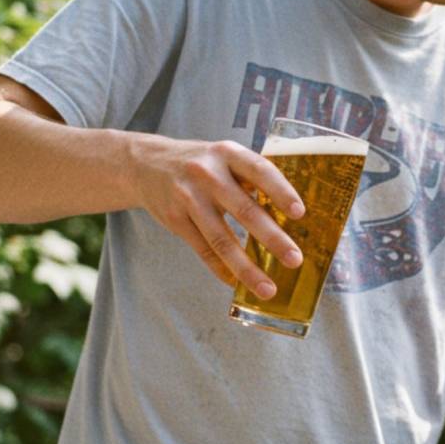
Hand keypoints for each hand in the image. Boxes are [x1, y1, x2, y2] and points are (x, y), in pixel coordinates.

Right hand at [127, 136, 304, 298]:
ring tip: (268, 289)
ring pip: (222, 239)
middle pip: (244, 211)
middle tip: (295, 260)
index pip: (260, 171)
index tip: (299, 213)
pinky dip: (221, 269)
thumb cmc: (200, 163)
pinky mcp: (174, 219)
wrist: (145, 164)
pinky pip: (203, 249)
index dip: (281, 192)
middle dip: (273, 239)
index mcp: (227, 154)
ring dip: (247, 268)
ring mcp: (189, 197)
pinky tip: (236, 283)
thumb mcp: (224, 156)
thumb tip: (291, 211)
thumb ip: (251, 177)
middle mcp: (208, 174)